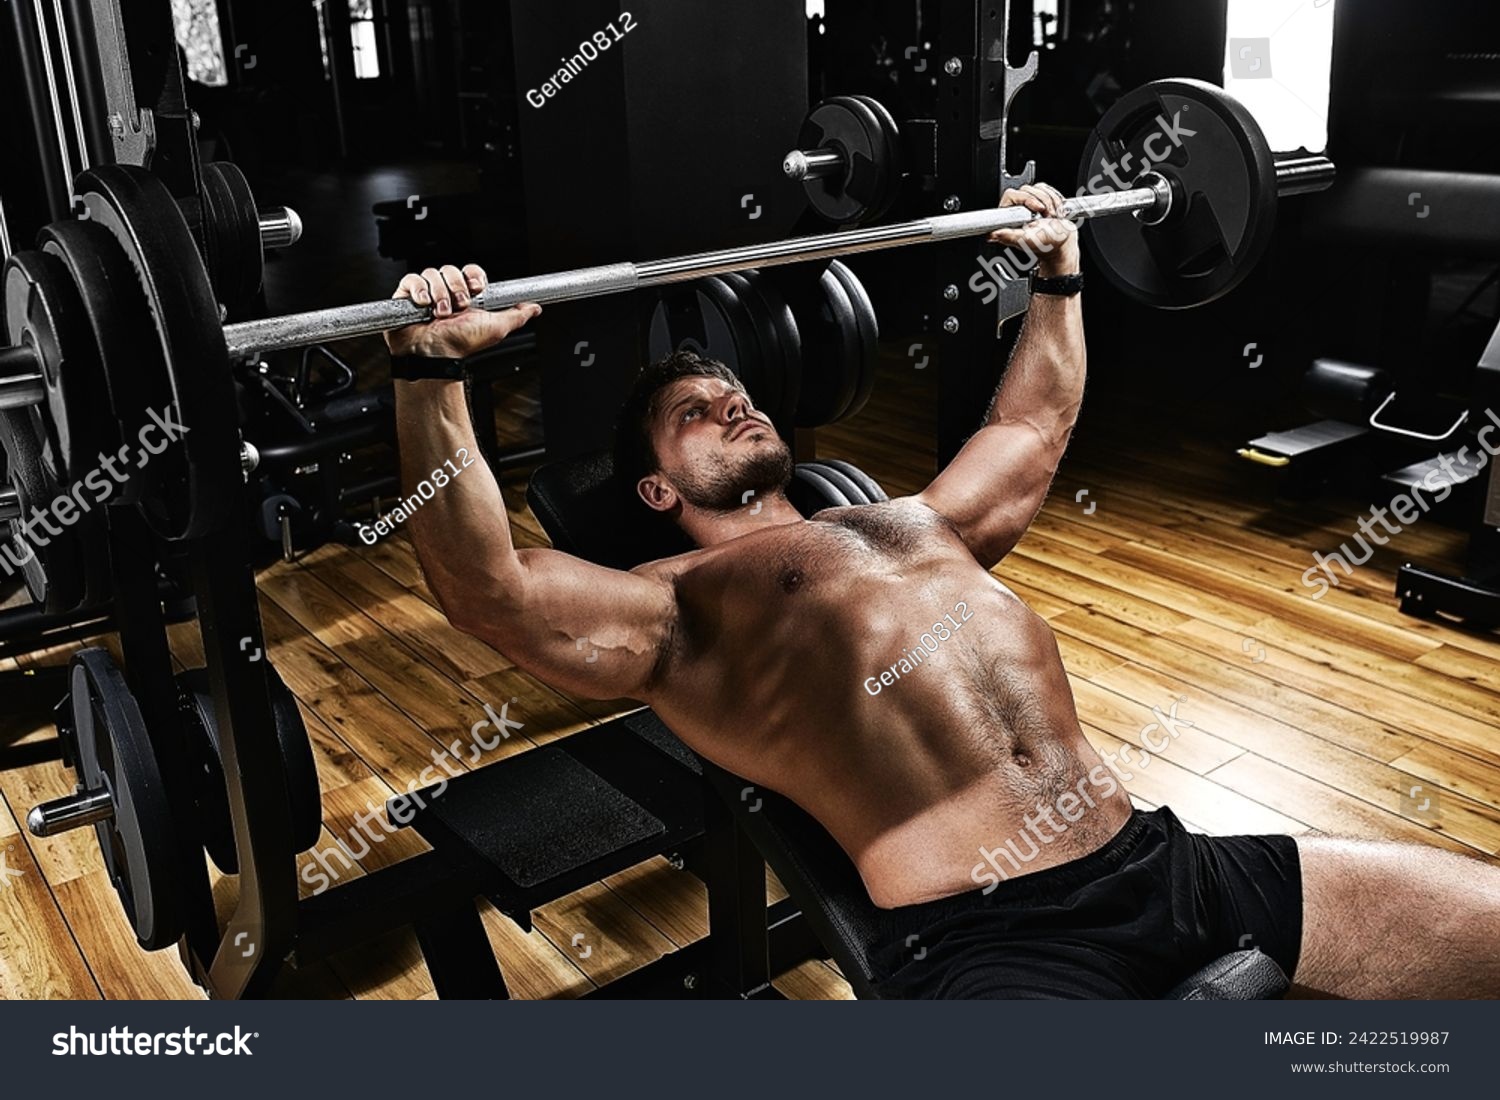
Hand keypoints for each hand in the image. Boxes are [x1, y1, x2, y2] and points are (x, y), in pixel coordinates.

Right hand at [385, 263, 540, 358]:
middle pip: (451, 269)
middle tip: (459, 308)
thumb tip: (535, 307)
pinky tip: (424, 306)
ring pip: (432, 273)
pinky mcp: (406, 296)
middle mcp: (446, 292)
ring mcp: (426, 293)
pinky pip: (412, 279)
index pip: (470, 271)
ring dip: (440, 294)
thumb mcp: (495, 328)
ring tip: (441, 314)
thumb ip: (516, 316)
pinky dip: (419, 291)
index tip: (478, 288)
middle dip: (457, 288)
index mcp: (466, 296)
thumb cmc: (460, 345)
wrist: (434, 357)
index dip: (474, 275)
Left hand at [987, 184, 1079, 277]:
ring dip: (1050, 202)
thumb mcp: (1027, 241)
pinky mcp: (1037, 198)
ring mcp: (1027, 204)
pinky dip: (1054, 199)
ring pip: (1037, 188)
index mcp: (1009, 220)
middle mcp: (1016, 211)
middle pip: (1026, 189)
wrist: (1062, 241)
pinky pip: (1045, 188)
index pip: (1011, 195)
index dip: (1028, 199)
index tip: (1039, 210)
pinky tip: (1054, 211)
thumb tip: (992, 234)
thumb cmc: (1046, 243)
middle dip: (1043, 202)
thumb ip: (1010, 236)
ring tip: (1051, 216)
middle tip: (1046, 216)